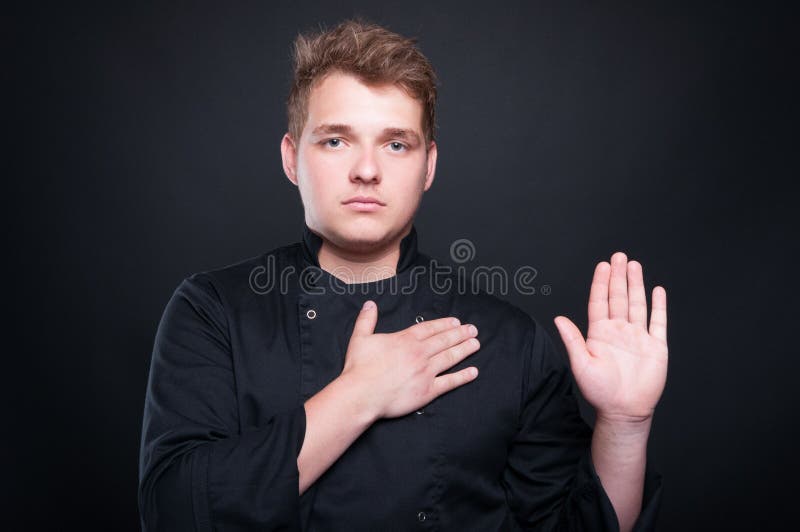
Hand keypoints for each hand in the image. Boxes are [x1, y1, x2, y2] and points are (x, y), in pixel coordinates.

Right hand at [340, 300, 479, 419]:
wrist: (362, 394)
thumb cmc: (359, 368)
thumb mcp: (360, 338)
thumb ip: (366, 320)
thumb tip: (370, 304)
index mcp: (405, 340)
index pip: (429, 329)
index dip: (444, 324)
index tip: (456, 322)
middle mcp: (419, 353)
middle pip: (444, 341)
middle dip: (460, 334)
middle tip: (473, 330)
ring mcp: (426, 372)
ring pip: (450, 358)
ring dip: (464, 350)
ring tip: (476, 344)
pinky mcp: (428, 391)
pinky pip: (449, 382)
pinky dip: (463, 377)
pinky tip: (473, 372)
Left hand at [554, 252, 667, 421]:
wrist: (624, 411)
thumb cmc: (600, 392)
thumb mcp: (581, 365)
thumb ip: (572, 340)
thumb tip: (558, 318)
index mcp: (600, 333)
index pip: (600, 302)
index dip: (601, 283)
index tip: (603, 266)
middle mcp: (619, 331)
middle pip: (619, 297)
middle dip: (619, 277)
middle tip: (620, 256)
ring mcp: (638, 337)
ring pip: (637, 304)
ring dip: (636, 285)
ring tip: (635, 266)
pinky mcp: (655, 346)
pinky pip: (658, 322)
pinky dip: (659, 306)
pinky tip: (657, 291)